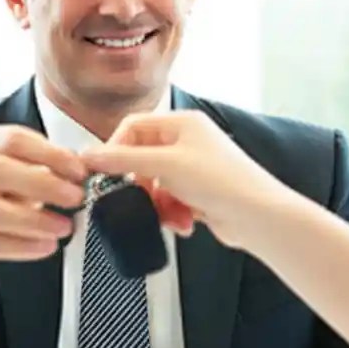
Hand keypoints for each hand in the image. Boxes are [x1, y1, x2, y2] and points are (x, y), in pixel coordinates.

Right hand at [0, 125, 87, 295]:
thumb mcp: (12, 175)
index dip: (49, 153)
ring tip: (65, 227)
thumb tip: (86, 166)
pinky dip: (21, 246)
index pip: (12, 139)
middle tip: (76, 197)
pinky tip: (47, 247)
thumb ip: (43, 167)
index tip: (80, 169)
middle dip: (43, 184)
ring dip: (33, 219)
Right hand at [80, 111, 293, 249]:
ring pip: (155, 184)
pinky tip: (183, 223)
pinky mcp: (199, 194)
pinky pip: (170, 201)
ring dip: (157, 203)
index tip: (102, 170)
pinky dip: (171, 214)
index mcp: (183, 123)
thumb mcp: (165, 166)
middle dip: (139, 183)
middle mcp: (190, 142)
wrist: (258, 217)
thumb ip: (123, 160)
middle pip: (143, 158)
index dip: (115, 148)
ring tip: (168, 215)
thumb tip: (90, 155)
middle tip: (134, 197)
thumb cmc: (224, 182)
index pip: (134, 126)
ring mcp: (195, 169)